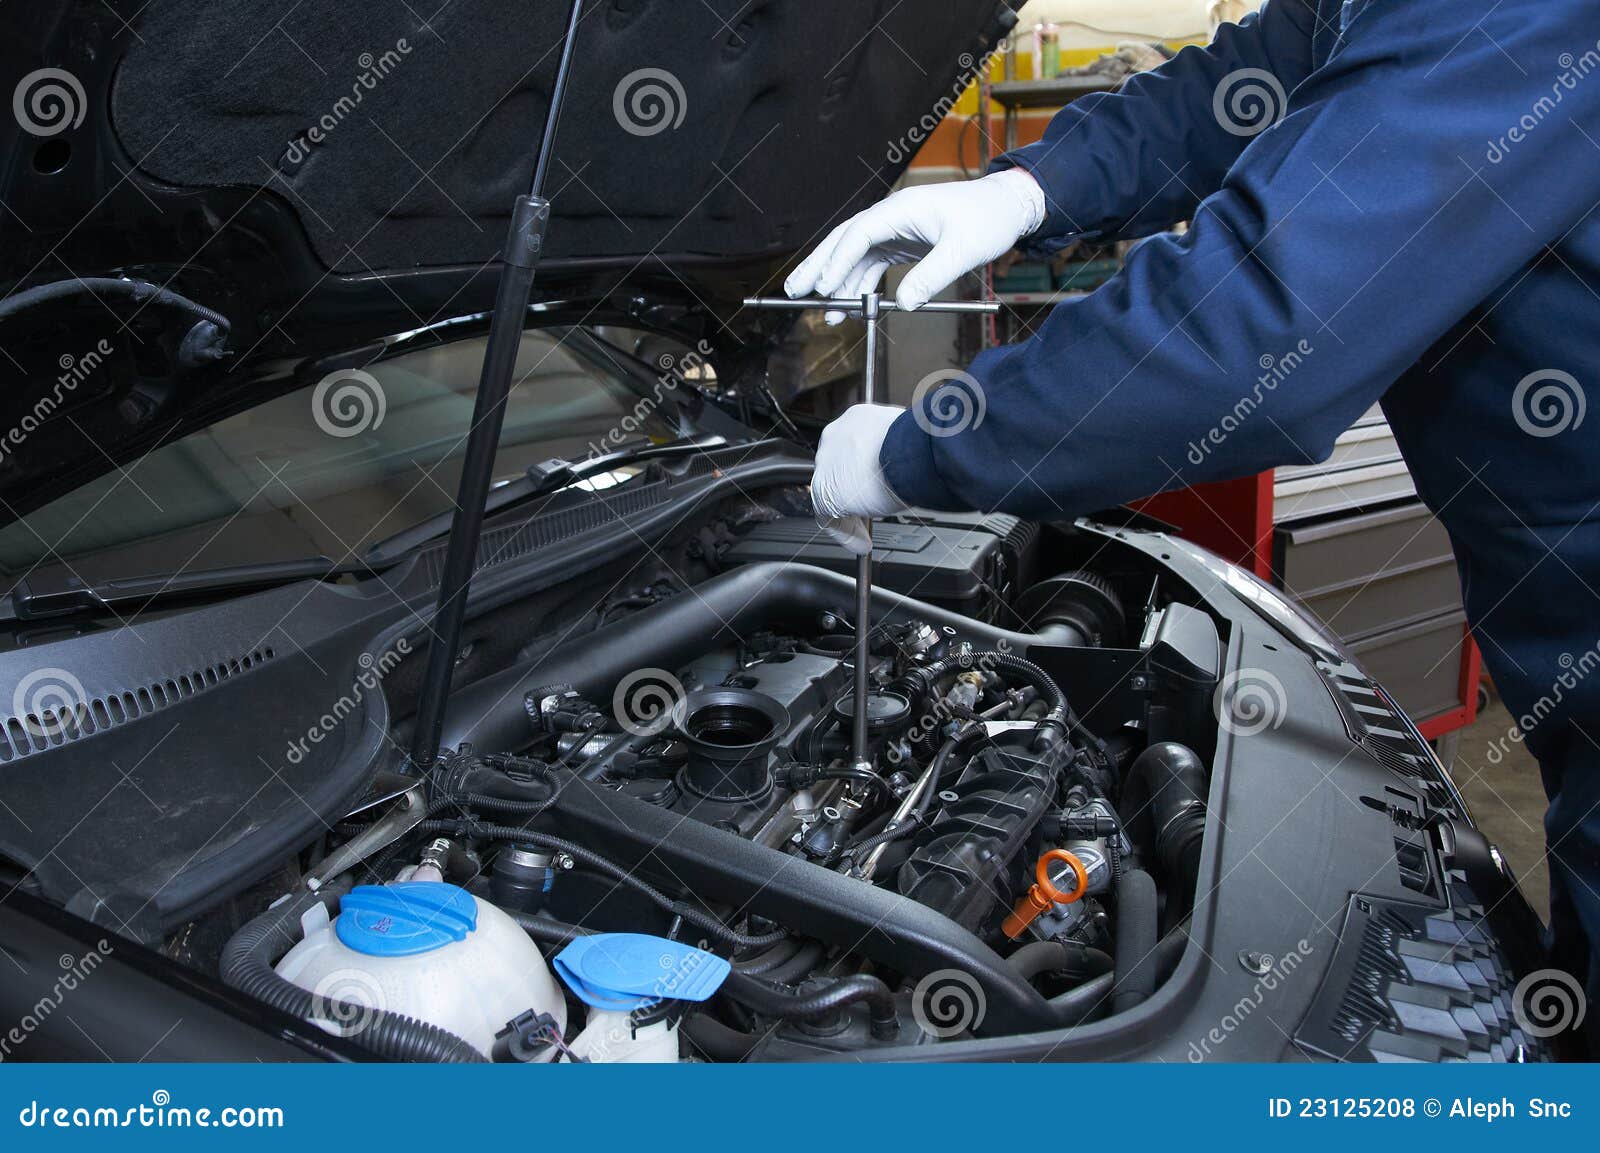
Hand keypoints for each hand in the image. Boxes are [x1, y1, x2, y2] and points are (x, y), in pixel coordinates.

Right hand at [784, 169, 1045, 322]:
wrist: (1008, 206)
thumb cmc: (989, 218)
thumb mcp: (964, 250)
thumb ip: (932, 277)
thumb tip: (904, 305)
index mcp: (901, 209)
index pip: (859, 234)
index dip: (838, 261)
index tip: (825, 288)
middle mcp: (892, 217)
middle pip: (844, 241)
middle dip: (819, 267)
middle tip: (794, 291)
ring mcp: (895, 230)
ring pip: (855, 255)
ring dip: (838, 282)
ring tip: (824, 312)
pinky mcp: (902, 244)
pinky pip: (872, 264)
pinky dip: (859, 284)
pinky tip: (851, 305)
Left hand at [811, 404, 908, 554]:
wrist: (912, 451)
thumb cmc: (919, 445)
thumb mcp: (908, 444)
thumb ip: (897, 453)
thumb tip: (907, 468)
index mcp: (858, 419)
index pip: (853, 450)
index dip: (863, 473)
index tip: (875, 488)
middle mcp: (838, 436)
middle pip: (838, 471)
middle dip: (854, 494)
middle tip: (870, 513)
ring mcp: (827, 461)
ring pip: (833, 494)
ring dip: (849, 517)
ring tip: (865, 535)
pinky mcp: (825, 488)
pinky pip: (828, 516)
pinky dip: (845, 533)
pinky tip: (861, 543)